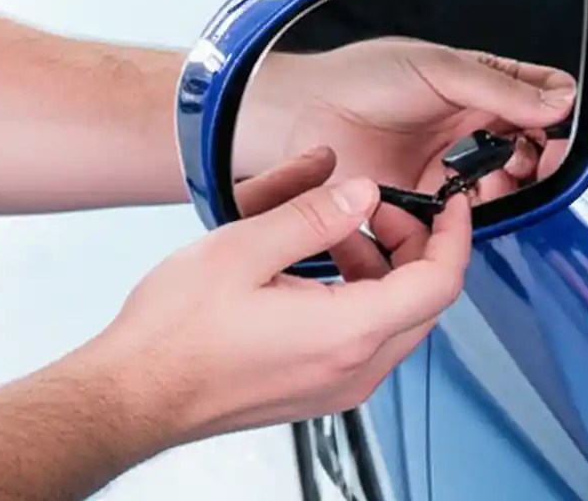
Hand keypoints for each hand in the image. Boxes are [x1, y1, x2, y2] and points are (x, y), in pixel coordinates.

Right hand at [76, 150, 470, 452]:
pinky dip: (358, 295)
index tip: (450, 202)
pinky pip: (365, 338)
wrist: (133, 393)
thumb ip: (313, 216)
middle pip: (423, 300)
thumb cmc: (174, 335)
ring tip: (332, 230)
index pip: (439, 282)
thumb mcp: (244, 248)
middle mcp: (353, 369)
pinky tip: (315, 268)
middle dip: (411, 244)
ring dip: (380, 267)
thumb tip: (362, 194)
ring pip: (395, 318)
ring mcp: (338, 386)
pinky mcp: (317, 390)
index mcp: (347, 333)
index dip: (454, 234)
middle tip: (374, 206)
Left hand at [234, 38, 574, 204]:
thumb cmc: (355, 79)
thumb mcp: (438, 68)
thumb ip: (500, 88)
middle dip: (544, 151)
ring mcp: (446, 164)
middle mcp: (464, 125)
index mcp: (473, 83)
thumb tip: (558, 100)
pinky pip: (468, 211)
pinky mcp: (426, 200)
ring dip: (515, 180)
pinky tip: (473, 193)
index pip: (535, 96)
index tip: (564, 121)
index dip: (556, 110)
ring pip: (504, 181)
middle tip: (544, 154)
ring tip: (507, 171)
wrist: (300, 117)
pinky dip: (479, 207)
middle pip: (528, 144)